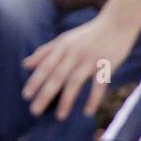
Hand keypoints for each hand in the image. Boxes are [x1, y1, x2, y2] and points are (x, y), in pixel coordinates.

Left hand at [23, 12, 140, 118]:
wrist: (116, 23)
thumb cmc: (86, 35)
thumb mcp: (63, 40)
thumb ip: (44, 52)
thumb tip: (25, 65)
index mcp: (61, 47)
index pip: (45, 67)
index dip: (35, 81)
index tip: (26, 96)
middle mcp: (73, 54)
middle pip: (56, 77)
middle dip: (44, 95)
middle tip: (34, 111)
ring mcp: (90, 60)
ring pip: (75, 82)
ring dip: (66, 101)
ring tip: (59, 117)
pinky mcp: (106, 66)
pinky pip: (99, 85)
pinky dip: (93, 99)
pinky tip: (87, 112)